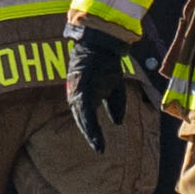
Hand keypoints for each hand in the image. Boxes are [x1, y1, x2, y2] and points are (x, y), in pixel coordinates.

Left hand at [65, 30, 132, 150]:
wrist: (102, 44)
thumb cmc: (106, 62)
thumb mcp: (114, 87)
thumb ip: (115, 104)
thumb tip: (117, 123)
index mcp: (84, 94)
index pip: (85, 116)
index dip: (92, 130)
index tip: (99, 145)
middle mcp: (77, 94)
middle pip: (82, 119)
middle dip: (90, 133)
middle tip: (99, 149)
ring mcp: (77, 91)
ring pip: (81, 117)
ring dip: (90, 132)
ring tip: (98, 146)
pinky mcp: (80, 89)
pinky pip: (84, 110)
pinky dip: (89, 123)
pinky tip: (94, 132)